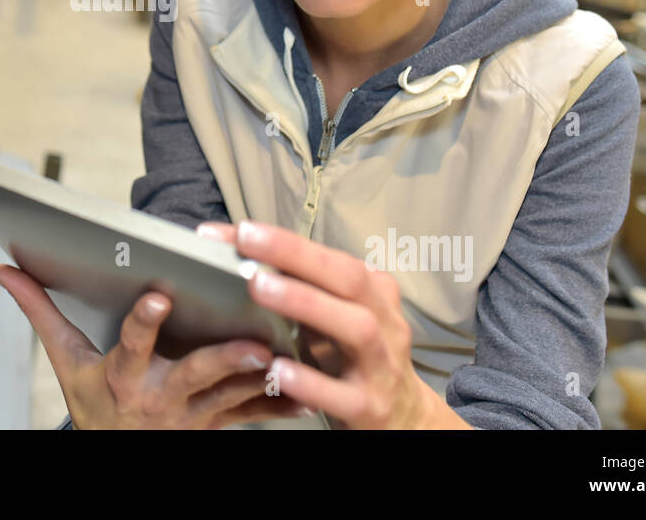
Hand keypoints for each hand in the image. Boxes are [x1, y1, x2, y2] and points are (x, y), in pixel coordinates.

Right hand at [0, 264, 311, 428]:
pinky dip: (281, 404)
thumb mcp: (65, 361)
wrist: (117, 453)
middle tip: (255, 344)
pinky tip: (309, 390)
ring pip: (232, 397)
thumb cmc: (92, 401)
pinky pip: (252, 416)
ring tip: (289, 359)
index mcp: (121, 375)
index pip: (131, 344)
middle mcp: (159, 397)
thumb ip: (39, 311)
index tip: (160, 295)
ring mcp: (192, 416)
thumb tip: (2, 269)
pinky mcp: (217, 425)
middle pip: (195, 376)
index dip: (144, 321)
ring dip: (262, 381)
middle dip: (224, 360)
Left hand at [197, 220, 467, 429]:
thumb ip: (303, 288)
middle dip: (296, 255)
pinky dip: (311, 381)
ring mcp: (381, 365)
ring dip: (307, 303)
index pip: (330, 257)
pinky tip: (277, 368)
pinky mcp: (370, 407)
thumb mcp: (338, 316)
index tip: (240, 229)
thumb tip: (240, 256)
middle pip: (348, 278)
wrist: (405, 416)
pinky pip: (342, 394)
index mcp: (373, 293)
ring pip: (356, 328)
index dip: (285, 241)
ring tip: (260, 288)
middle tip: (247, 242)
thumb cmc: (357, 356)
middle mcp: (383, 321)